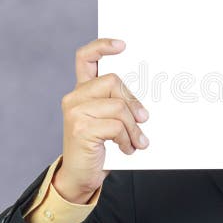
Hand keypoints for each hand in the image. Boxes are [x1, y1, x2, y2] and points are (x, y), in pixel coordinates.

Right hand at [53, 38, 149, 202]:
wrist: (80, 177)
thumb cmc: (99, 147)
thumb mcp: (110, 121)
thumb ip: (120, 105)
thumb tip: (147, 101)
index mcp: (82, 91)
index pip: (86, 57)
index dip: (102, 46)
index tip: (122, 45)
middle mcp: (75, 98)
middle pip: (112, 82)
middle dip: (133, 102)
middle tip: (144, 120)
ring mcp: (75, 112)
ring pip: (118, 106)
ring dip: (133, 127)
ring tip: (137, 141)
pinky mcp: (80, 129)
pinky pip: (116, 126)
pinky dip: (127, 139)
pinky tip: (127, 148)